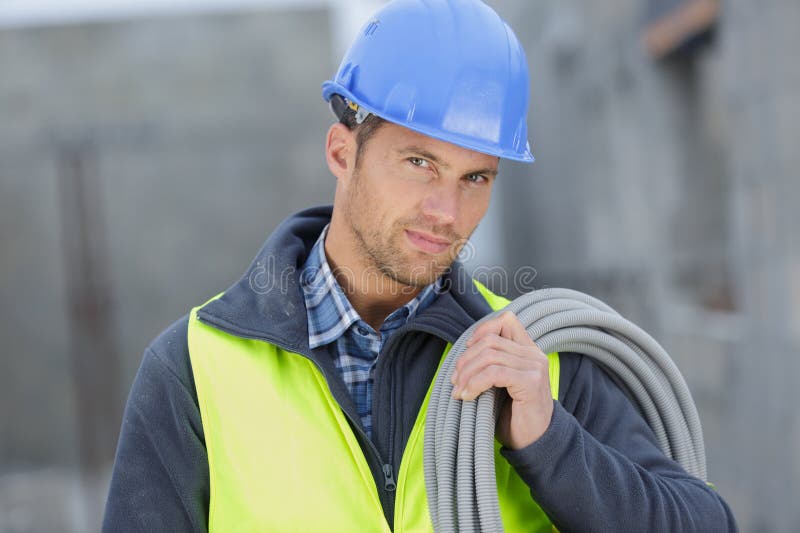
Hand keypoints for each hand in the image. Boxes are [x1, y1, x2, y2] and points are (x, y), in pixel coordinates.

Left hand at [450, 311, 553, 449]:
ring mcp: (535, 367)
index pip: (506, 321)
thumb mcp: (500, 384)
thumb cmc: (514, 415)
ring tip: (459, 392)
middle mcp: (534, 354)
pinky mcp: (531, 382)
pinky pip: (494, 373)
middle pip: (490, 340)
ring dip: (467, 374)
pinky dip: (475, 384)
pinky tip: (468, 397)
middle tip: (454, 381)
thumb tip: (462, 356)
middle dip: (466, 359)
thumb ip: (491, 365)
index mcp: (528, 350)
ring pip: (489, 356)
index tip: (466, 352)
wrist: (535, 443)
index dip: (481, 331)